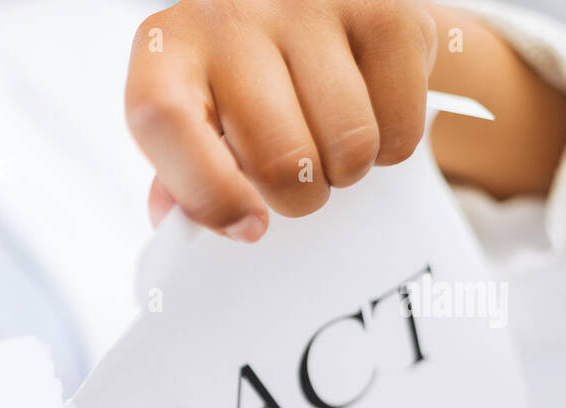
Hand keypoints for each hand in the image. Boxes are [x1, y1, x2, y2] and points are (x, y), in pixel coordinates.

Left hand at [125, 0, 437, 239]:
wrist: (309, 8)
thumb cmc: (241, 80)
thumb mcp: (195, 117)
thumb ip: (180, 173)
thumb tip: (172, 222)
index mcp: (169, 49)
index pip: (165, 119)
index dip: (208, 193)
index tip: (249, 228)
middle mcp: (232, 14)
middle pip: (278, 160)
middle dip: (296, 198)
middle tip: (295, 181)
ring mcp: (311, 5)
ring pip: (349, 147)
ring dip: (344, 172)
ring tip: (328, 143)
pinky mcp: (385, 10)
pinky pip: (401, 127)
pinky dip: (390, 147)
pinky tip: (367, 112)